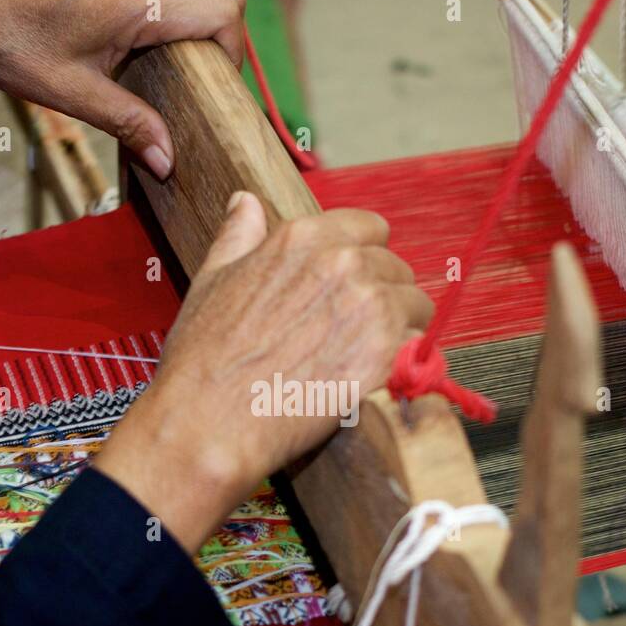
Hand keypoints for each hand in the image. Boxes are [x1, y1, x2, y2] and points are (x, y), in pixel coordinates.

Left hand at [0, 0, 244, 178]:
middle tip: (196, 72)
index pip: (222, 12)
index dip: (231, 52)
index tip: (210, 85)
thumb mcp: (72, 94)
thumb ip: (130, 124)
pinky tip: (152, 31)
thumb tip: (169, 161)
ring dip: (203, 13)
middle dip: (224, 33)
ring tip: (174, 52)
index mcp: (134, 2)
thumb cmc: (10, 44)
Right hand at [95, 193, 432, 551]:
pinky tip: (375, 380)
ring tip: (366, 359)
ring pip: (416, 307)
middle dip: (382, 295)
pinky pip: (421, 349)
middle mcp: (343, 263)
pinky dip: (407, 364)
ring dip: (400, 330)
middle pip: (397, 268)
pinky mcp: (387, 354)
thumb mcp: (212, 280)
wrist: (209, 422)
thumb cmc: (204, 360)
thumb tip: (247, 204)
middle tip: (355, 332)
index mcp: (302, 238)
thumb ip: (238, 236)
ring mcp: (370, 307)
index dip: (363, 258)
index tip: (352, 286)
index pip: (369, 228)